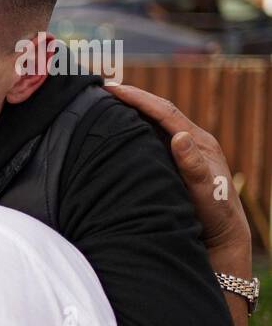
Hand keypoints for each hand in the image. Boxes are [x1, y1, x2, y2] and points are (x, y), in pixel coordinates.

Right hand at [106, 84, 251, 263]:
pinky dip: (136, 129)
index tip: (113, 89)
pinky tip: (121, 130)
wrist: (222, 235)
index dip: (139, 98)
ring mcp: (184, 151)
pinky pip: (154, 138)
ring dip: (133, 111)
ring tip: (108, 104)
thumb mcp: (207, 191)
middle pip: (159, 111)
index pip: (165, 112)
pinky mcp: (176, 162)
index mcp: (199, 142)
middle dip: (133, 98)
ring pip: (155, 124)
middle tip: (104, 90)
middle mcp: (192, 141)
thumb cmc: (215, 215)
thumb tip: (180, 136)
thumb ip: (194, 166)